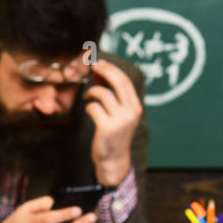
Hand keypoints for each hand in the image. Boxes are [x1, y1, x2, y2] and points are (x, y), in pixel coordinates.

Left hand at [86, 59, 141, 186]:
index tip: (100, 63)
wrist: (113, 159)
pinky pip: (93, 108)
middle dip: (104, 71)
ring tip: (88, 96)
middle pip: (118, 82)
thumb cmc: (112, 133)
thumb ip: (113, 96)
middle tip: (92, 67)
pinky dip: (88, 106)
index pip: (125, 81)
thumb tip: (100, 73)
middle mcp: (131, 112)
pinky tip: (89, 110)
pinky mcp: (107, 128)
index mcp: (135, 107)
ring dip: (92, 91)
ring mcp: (120, 120)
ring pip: (103, 94)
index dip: (111, 69)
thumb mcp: (118, 114)